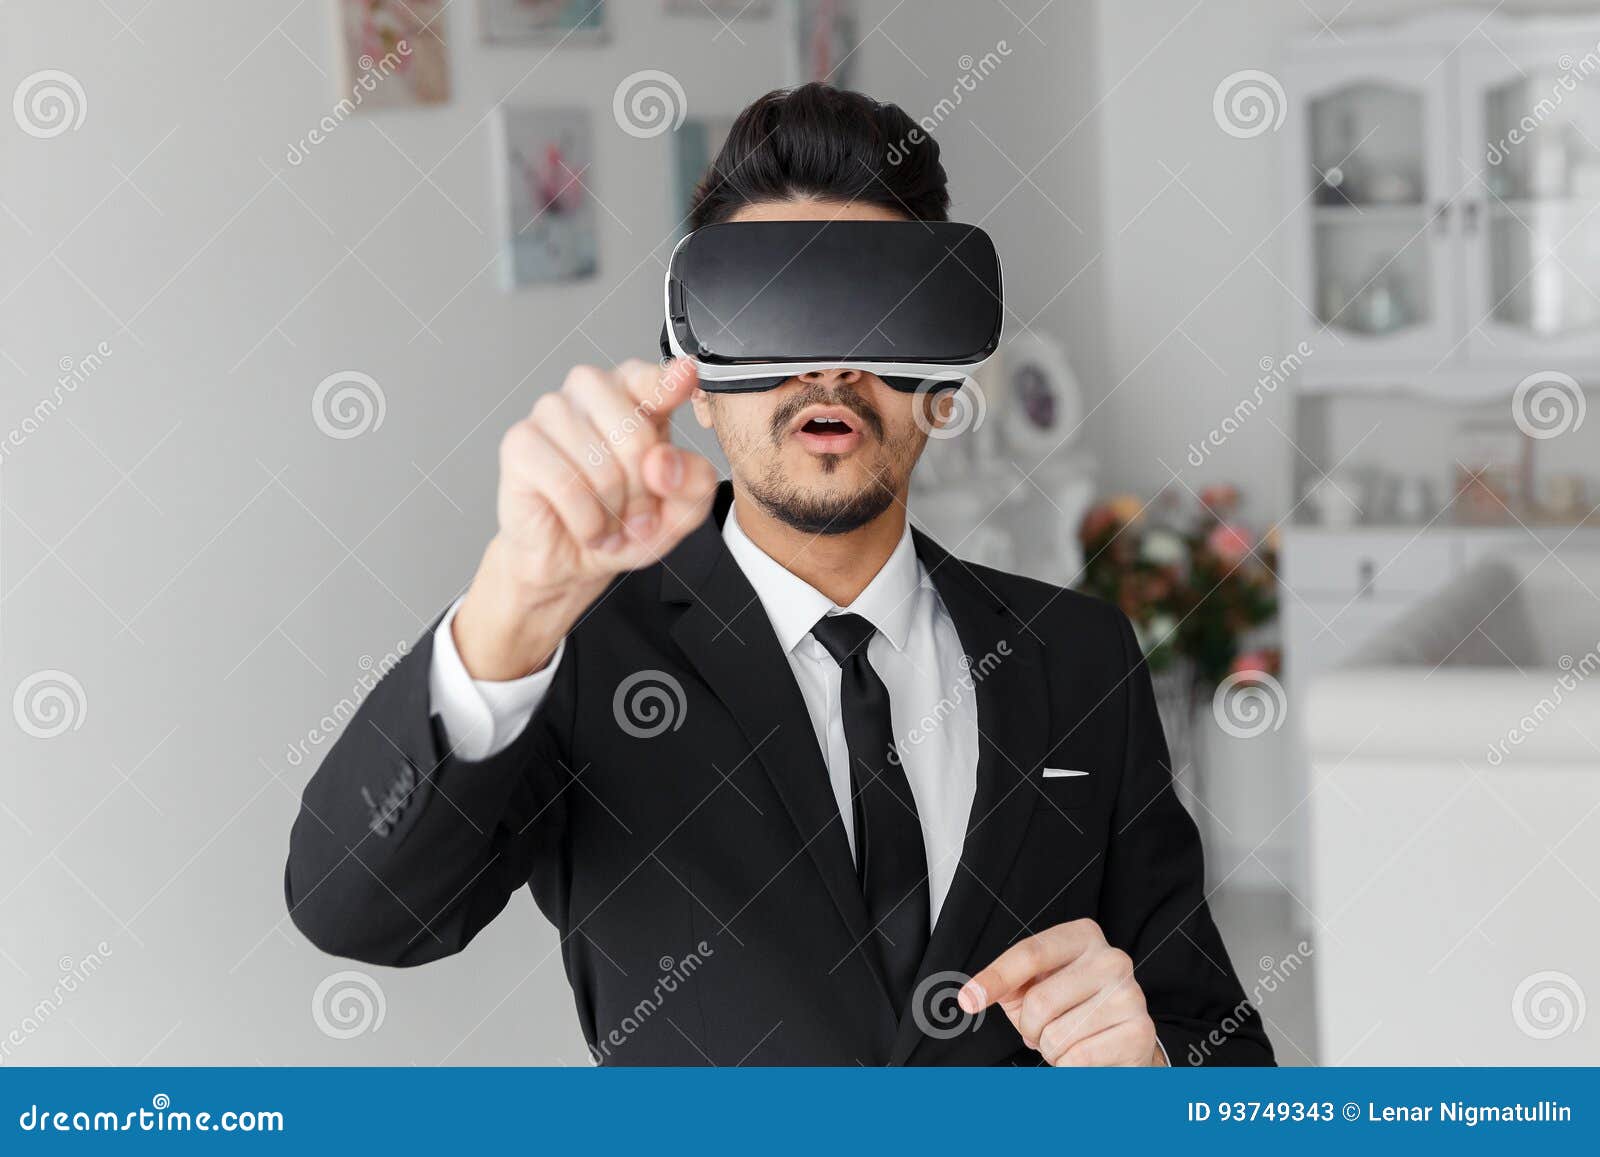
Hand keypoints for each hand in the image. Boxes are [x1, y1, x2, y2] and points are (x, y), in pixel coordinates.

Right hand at [453, 358, 717, 679]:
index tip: (687, 376)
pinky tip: (587, 528)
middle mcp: (592, 393)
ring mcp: (551, 412)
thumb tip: (664, 462)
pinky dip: (586, 519)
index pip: (652, 380)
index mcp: (635, 396)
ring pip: (599, 462)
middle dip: (643, 490)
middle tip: (639, 519)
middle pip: (634, 432)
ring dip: (612, 509)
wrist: (570, 561)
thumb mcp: (679, 511)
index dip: (669, 383)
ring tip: (610, 524)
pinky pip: (566, 483)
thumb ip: (692, 483)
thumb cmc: (623, 523)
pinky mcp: (520, 443)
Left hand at [959, 919, 1163, 1065]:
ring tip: (1070, 1041)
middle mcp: (1112, 958)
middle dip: (1030, 1028)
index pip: (1029, 953)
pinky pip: (1078, 1059)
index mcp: (1083, 936)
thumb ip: (1007, 983)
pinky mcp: (1139, 1032)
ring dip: (1051, 1050)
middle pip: (1039, 1001)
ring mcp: (1130, 994)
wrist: (1125, 1040)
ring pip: (1056, 1035)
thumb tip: (972, 996)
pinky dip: (1069, 1067)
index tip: (968, 1001)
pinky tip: (1086, 1057)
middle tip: (1042, 1031)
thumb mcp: (1035, 986)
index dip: (994, 979)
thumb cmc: (1073, 1008)